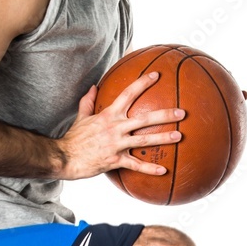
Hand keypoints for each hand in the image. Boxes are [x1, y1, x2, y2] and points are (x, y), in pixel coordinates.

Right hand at [57, 72, 183, 180]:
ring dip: (163, 138)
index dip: (142, 83)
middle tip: (181, 112)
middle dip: (164, 115)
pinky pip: (136, 165)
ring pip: (144, 140)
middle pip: (144, 118)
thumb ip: (88, 101)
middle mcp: (115, 127)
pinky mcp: (115, 160)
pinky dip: (149, 169)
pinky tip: (163, 170)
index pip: (128, 94)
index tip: (156, 75)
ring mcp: (116, 144)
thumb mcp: (81, 116)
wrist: (65, 157)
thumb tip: (94, 87)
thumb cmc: (74, 137)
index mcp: (108, 114)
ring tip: (179, 136)